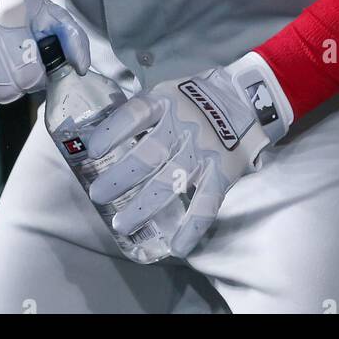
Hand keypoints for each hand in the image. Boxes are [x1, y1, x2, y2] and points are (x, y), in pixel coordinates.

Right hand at [0, 0, 90, 117]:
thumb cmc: (17, 9)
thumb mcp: (49, 14)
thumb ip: (73, 38)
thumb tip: (80, 68)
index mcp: (8, 16)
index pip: (27, 74)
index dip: (36, 76)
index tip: (33, 65)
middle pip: (5, 90)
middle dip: (16, 87)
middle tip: (14, 71)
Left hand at [83, 53, 291, 257]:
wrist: (245, 98)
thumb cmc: (195, 99)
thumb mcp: (168, 93)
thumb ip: (142, 114)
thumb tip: (102, 135)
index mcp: (166, 101)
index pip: (135, 114)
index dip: (113, 132)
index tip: (93, 150)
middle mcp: (183, 125)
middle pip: (148, 154)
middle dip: (121, 178)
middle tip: (98, 195)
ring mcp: (204, 149)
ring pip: (171, 182)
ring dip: (144, 206)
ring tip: (121, 224)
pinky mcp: (222, 170)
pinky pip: (207, 203)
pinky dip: (192, 227)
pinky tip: (177, 246)